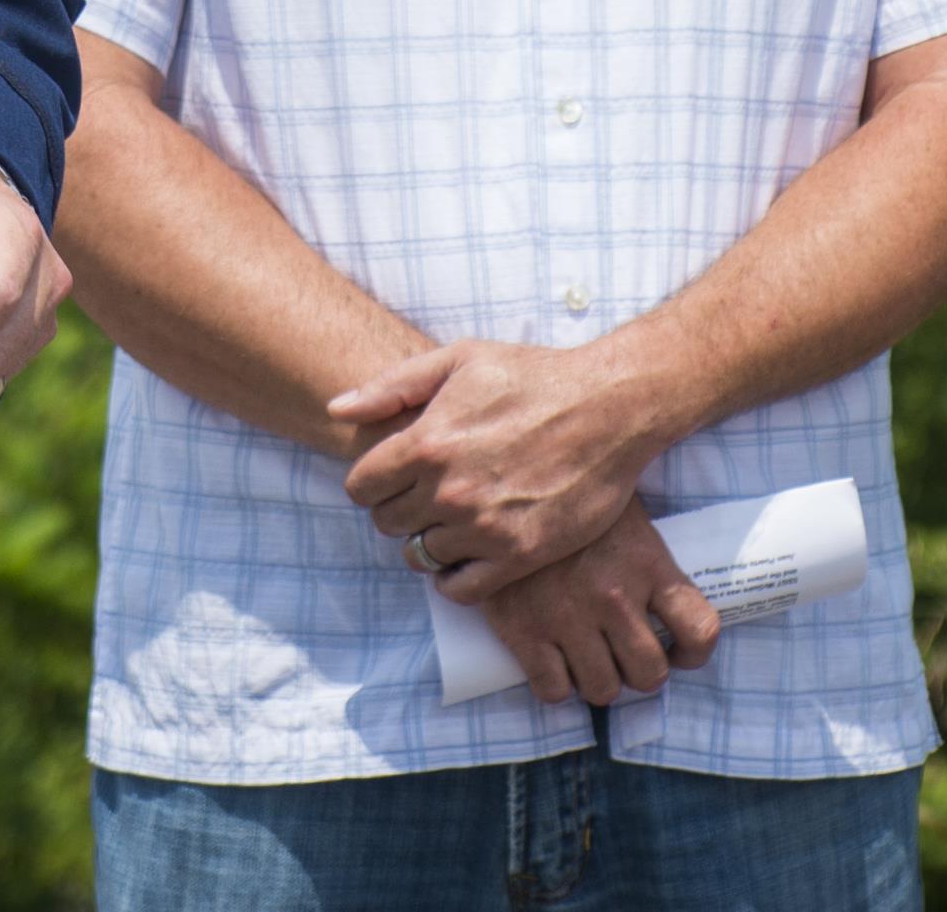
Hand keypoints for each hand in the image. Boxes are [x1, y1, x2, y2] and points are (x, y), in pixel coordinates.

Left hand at [329, 339, 663, 595]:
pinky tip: (471, 551)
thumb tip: (336, 409)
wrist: (610, 408)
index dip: (375, 482)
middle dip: (402, 510)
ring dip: (432, 540)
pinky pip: (459, 588)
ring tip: (457, 518)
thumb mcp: (460, 359)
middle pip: (388, 525)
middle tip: (431, 494)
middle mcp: (448, 490)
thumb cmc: (535, 376)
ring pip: (421, 556)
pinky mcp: (519, 555)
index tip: (398, 475)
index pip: (361, 488)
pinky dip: (456, 576)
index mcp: (427, 442)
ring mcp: (484, 527)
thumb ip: (392, 386)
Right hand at [476, 501, 721, 707]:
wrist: (499, 483)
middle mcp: (613, 595)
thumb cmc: (568, 497)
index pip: (699, 629)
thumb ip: (646, 553)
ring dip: (599, 680)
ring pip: (603, 689)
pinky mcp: (522, 630)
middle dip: (640, 672)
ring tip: (589, 657)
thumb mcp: (620, 509)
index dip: (694, 654)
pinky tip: (555, 663)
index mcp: (646, 561)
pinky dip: (557, 685)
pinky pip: (553, 691)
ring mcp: (567, 616)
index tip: (679, 653)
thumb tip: (665, 600)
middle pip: (650, 674)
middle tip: (625, 655)